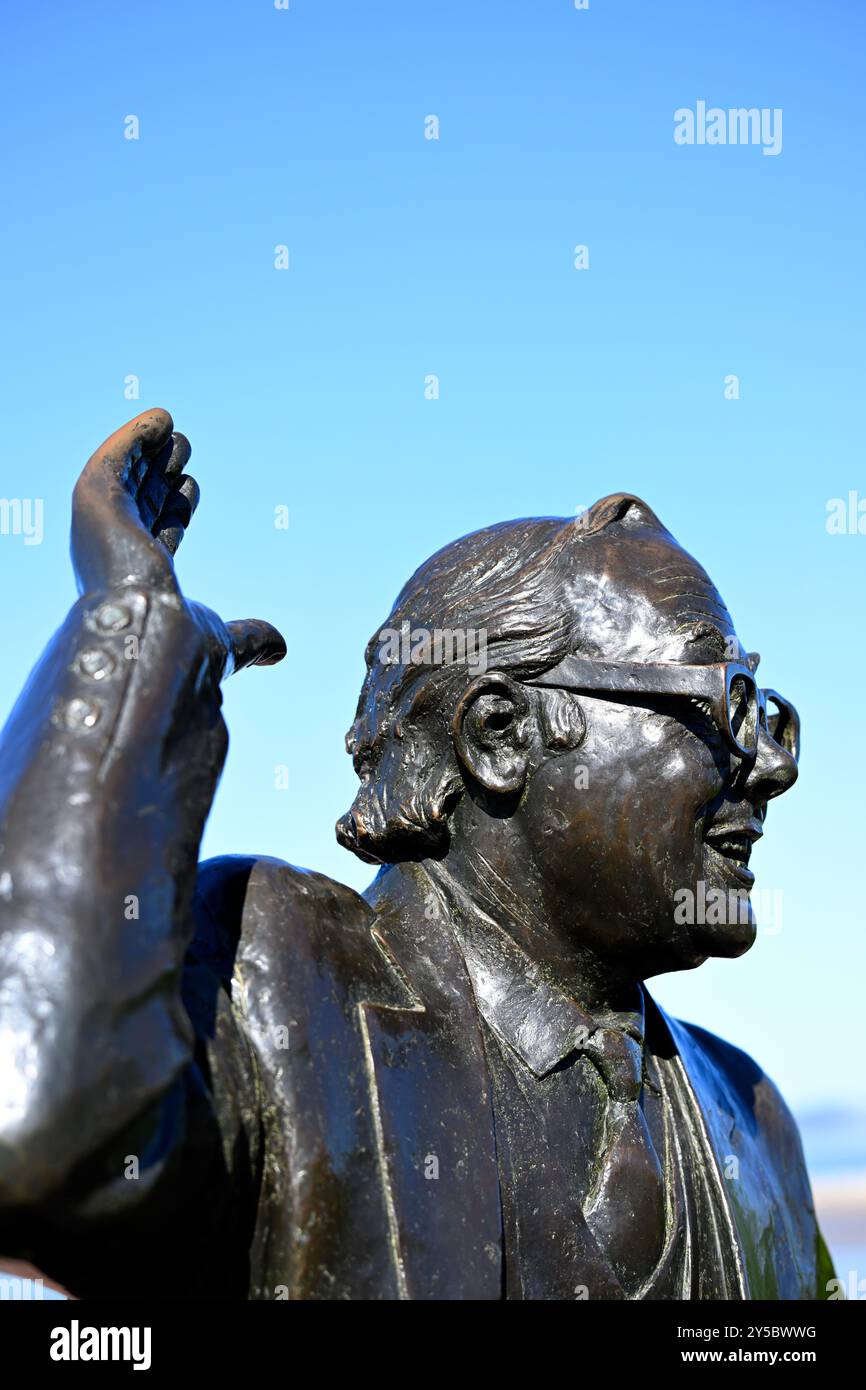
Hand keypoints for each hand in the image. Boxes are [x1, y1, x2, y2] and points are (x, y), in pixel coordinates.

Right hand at [71, 408, 285, 675]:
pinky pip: (110, 462)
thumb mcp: (225, 639)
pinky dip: (131, 439)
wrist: (152, 635)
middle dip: (158, 476)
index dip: (173, 510)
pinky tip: (158, 420)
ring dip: (145, 454)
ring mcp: (101, 530)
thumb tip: (281, 649)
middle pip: (138, 504)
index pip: (155, 536)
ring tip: (172, 427)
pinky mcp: (94, 505)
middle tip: (183, 448)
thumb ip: (251, 638)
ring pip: (123, 480)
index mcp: (137, 582)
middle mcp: (113, 556)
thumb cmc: (180, 645)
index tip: (191, 486)